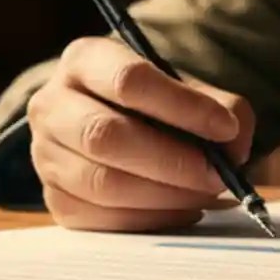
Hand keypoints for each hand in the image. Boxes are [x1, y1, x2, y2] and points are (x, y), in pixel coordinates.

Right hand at [27, 37, 253, 231]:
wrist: (118, 126)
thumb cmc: (158, 107)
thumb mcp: (191, 91)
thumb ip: (223, 109)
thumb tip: (232, 146)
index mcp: (85, 61)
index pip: (128, 80)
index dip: (182, 106)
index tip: (225, 127)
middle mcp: (53, 104)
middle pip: (105, 135)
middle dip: (172, 161)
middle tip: (218, 175)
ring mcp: (46, 155)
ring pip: (103, 183)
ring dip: (166, 195)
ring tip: (205, 193)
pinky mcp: (57, 200)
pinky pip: (103, 219)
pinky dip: (153, 219)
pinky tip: (184, 209)